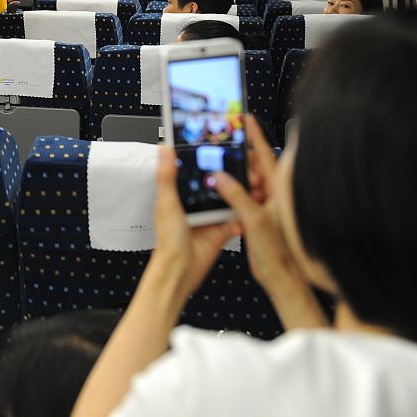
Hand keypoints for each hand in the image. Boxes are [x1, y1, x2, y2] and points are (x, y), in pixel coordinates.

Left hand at [150, 145, 240, 301]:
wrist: (180, 271)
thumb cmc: (167, 241)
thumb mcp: (166, 203)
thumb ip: (167, 176)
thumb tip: (164, 149)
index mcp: (180, 193)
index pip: (194, 169)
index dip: (205, 158)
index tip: (219, 144)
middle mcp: (196, 203)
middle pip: (216, 183)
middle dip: (229, 175)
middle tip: (244, 164)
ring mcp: (210, 216)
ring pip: (229, 198)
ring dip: (240, 193)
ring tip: (252, 183)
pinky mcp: (223, 230)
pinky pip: (238, 218)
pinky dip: (244, 215)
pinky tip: (250, 210)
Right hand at [212, 115, 302, 290]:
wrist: (281, 275)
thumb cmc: (279, 252)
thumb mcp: (255, 220)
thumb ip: (238, 197)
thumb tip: (221, 177)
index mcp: (278, 190)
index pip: (265, 155)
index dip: (255, 136)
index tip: (246, 119)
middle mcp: (273, 194)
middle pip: (254, 166)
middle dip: (238, 156)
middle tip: (222, 146)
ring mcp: (265, 204)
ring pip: (246, 182)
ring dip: (234, 177)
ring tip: (219, 170)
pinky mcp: (257, 216)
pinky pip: (242, 197)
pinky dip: (232, 192)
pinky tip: (222, 193)